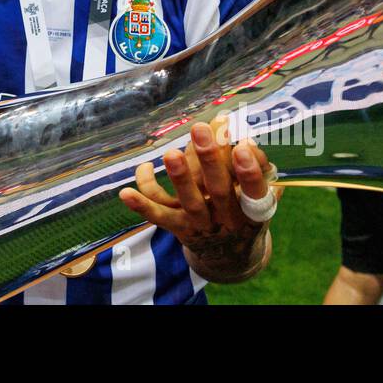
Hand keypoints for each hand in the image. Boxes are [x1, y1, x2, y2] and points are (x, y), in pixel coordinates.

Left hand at [119, 117, 276, 281]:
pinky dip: (141, 204)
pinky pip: (158, 215)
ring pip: (189, 202)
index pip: (254, 191)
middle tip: (200, 129)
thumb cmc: (243, 208)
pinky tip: (125, 191)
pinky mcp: (177, 227)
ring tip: (170, 154)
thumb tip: (242, 137)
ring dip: (179, 178)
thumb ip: (255, 166)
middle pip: (218, 189)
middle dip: (210, 158)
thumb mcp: (257, 192)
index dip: (249, 171)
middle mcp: (226, 218)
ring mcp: (200, 224)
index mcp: (252, 209)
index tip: (243, 145)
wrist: (227, 253)